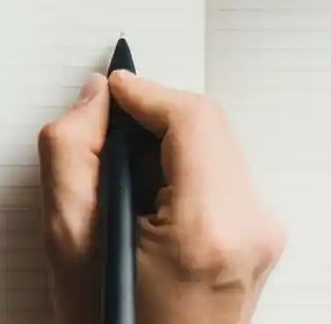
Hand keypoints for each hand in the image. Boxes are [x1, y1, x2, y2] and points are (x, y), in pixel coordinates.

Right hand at [38, 71, 283, 323]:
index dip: (145, 92)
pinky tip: (147, 204)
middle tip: (106, 138)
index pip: (191, 118)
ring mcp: (261, 236)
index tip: (113, 89)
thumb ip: (72, 150)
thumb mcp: (69, 239)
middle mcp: (249, 228)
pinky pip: (221, 176)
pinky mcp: (259, 241)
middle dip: (153, 119)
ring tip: (122, 183)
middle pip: (207, 127)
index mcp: (208, 227)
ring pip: (215, 147)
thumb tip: (97, 101)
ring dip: (167, 147)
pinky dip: (183, 172)